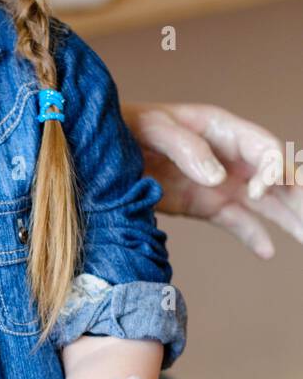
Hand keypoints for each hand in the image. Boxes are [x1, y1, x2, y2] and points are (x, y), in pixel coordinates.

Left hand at [121, 101, 302, 257]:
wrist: (96, 151)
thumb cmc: (125, 127)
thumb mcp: (151, 128)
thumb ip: (185, 147)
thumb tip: (218, 177)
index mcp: (220, 129)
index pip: (262, 148)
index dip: (271, 168)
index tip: (259, 192)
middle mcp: (227, 155)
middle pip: (275, 176)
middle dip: (299, 196)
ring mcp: (218, 182)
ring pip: (264, 203)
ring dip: (288, 218)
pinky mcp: (203, 204)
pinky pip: (236, 221)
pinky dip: (252, 235)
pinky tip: (268, 251)